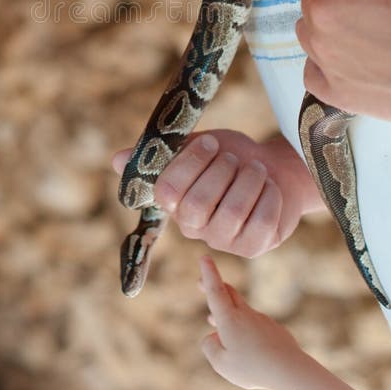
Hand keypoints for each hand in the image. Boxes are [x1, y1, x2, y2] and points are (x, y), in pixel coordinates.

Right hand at [113, 130, 323, 257]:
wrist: (274, 169)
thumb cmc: (229, 157)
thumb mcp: (197, 146)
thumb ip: (164, 153)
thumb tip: (116, 161)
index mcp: (174, 203)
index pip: (167, 191)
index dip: (190, 163)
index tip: (210, 142)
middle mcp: (194, 228)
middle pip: (197, 205)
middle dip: (220, 172)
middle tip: (233, 158)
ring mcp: (223, 241)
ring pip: (232, 212)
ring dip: (248, 181)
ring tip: (255, 169)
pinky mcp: (253, 247)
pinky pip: (261, 222)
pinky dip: (268, 196)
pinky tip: (268, 186)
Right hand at [199, 255, 301, 389]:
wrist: (290, 370)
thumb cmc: (253, 369)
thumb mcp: (222, 364)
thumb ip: (210, 347)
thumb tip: (213, 336)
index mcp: (230, 319)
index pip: (216, 291)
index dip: (208, 273)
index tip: (204, 256)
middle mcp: (245, 314)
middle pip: (229, 292)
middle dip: (214, 286)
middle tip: (201, 283)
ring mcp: (261, 320)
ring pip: (240, 310)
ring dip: (226, 312)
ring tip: (213, 319)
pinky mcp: (273, 329)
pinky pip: (254, 325)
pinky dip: (244, 329)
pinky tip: (247, 347)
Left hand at [296, 0, 390, 122]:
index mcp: (326, 2)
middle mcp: (316, 38)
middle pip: (313, 0)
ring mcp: (325, 70)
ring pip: (311, 35)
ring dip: (329, 25)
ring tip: (367, 23)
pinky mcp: (338, 96)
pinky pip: (314, 74)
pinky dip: (326, 64)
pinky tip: (353, 56)